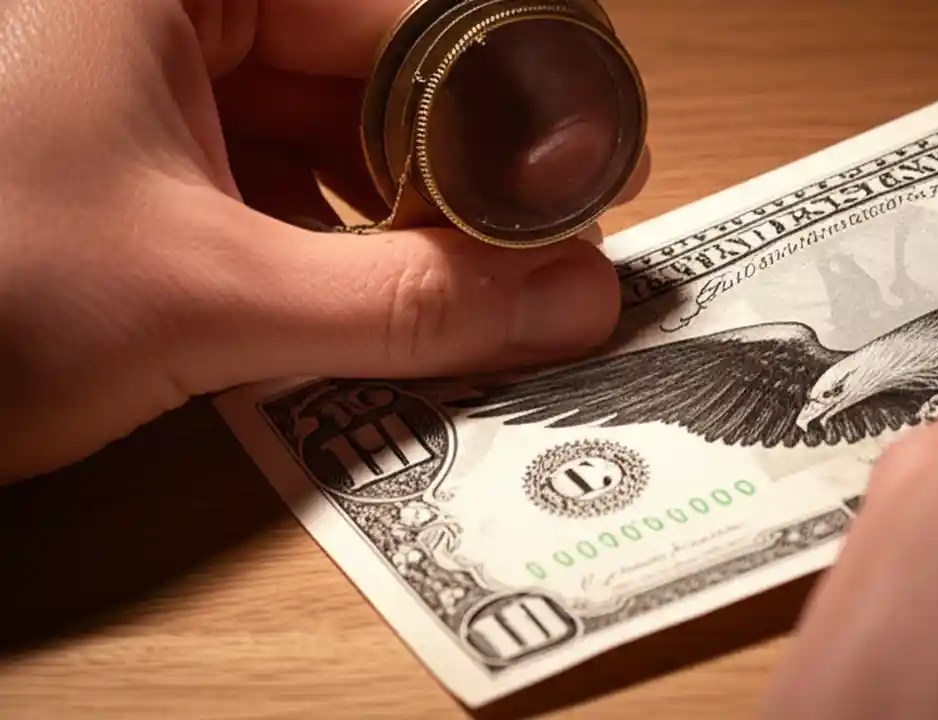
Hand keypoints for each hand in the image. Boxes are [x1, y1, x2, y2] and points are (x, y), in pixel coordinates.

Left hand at [0, 0, 646, 480]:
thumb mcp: (204, 303)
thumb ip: (410, 305)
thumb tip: (575, 299)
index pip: (409, 11)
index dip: (511, 105)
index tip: (587, 184)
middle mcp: (166, 1)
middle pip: (374, 70)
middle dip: (454, 177)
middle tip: (532, 259)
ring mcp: (145, 64)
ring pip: (329, 126)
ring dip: (398, 217)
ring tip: (461, 294)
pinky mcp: (131, 134)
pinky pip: (271, 165)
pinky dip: (329, 233)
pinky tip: (369, 295)